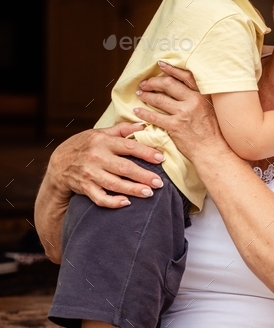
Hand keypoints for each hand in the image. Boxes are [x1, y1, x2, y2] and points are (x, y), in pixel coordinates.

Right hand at [45, 122, 166, 208]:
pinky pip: (100, 198)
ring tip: (149, 193)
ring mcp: (90, 174)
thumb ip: (121, 129)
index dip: (146, 152)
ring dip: (133, 190)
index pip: (129, 147)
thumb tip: (142, 125)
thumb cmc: (84, 145)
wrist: (59, 162)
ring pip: (115, 184)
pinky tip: (126, 202)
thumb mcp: (100, 133)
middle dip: (143, 176)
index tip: (161, 158)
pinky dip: (113, 202)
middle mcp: (97, 157)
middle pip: (124, 168)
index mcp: (103, 142)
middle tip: (159, 182)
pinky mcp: (85, 188)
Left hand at [134, 61, 224, 160]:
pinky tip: (137, 111)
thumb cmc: (213, 131)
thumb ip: (199, 97)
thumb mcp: (211, 108)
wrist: (212, 150)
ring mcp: (183, 113)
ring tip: (140, 94)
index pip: (185, 76)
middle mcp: (193, 101)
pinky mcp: (175, 126)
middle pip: (168, 84)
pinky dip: (144, 113)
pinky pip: (155, 117)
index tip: (160, 65)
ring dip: (147, 95)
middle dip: (154, 82)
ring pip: (159, 99)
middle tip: (145, 83)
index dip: (171, 69)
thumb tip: (184, 88)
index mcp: (202, 94)